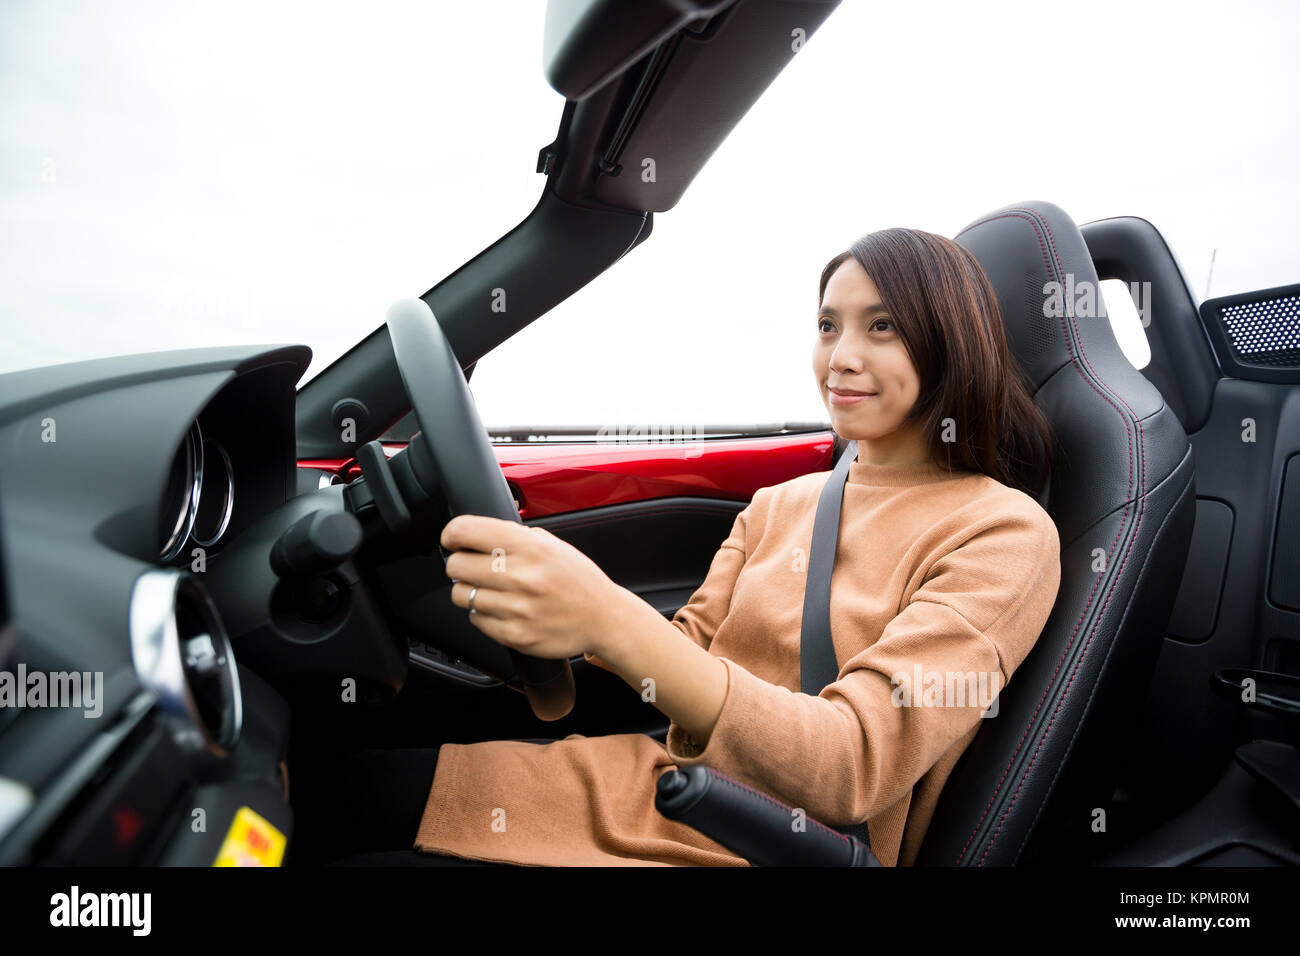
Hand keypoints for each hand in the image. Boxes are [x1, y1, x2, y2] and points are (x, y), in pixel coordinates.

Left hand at [440, 514, 621, 660]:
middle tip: (470, 567)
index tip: (453, 540)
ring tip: (490, 590)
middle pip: (456, 565)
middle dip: (459, 564)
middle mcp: (523, 576)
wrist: (604, 618)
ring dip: (470, 591)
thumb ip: (516, 535)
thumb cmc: (578, 580)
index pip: (466, 531)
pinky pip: (476, 620)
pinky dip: (483, 614)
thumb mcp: (553, 544)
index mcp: (531, 547)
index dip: (452, 535)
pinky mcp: (516, 635)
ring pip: (461, 595)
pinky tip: (501, 608)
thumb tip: (475, 532)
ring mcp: (519, 608)